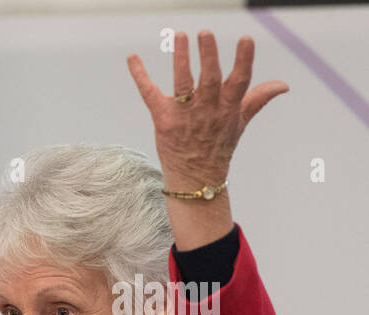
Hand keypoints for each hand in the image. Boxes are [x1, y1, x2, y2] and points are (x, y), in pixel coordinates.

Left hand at [126, 31, 288, 190]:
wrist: (195, 180)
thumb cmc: (218, 147)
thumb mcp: (240, 123)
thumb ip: (257, 99)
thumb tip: (283, 85)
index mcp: (228, 108)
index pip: (239, 81)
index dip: (243, 60)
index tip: (245, 39)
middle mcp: (207, 110)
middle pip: (209, 80)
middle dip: (208, 56)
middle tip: (205, 33)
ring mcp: (184, 116)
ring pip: (183, 84)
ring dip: (181, 60)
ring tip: (179, 36)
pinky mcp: (162, 121)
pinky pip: (149, 94)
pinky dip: (140, 75)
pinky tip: (132, 58)